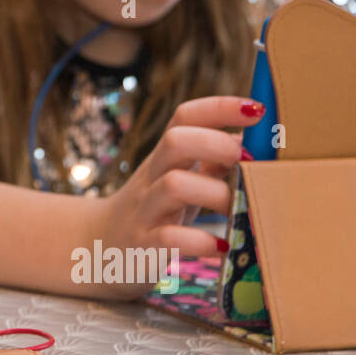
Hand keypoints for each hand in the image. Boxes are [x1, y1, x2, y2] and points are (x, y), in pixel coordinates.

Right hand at [94, 96, 264, 298]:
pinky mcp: (143, 245)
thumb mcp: (181, 181)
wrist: (97, 247)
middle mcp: (152, 177)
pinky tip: (220, 246)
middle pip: (175, 141)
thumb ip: (211, 163)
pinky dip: (200, 242)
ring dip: (214, 193)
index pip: (185, 116)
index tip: (258, 111)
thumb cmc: (155, 211)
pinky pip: (169, 238)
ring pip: (173, 185)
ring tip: (235, 208)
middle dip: (216, 144)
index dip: (220, 107)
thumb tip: (246, 144)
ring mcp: (145, 210)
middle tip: (245, 161)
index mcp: (164, 157)